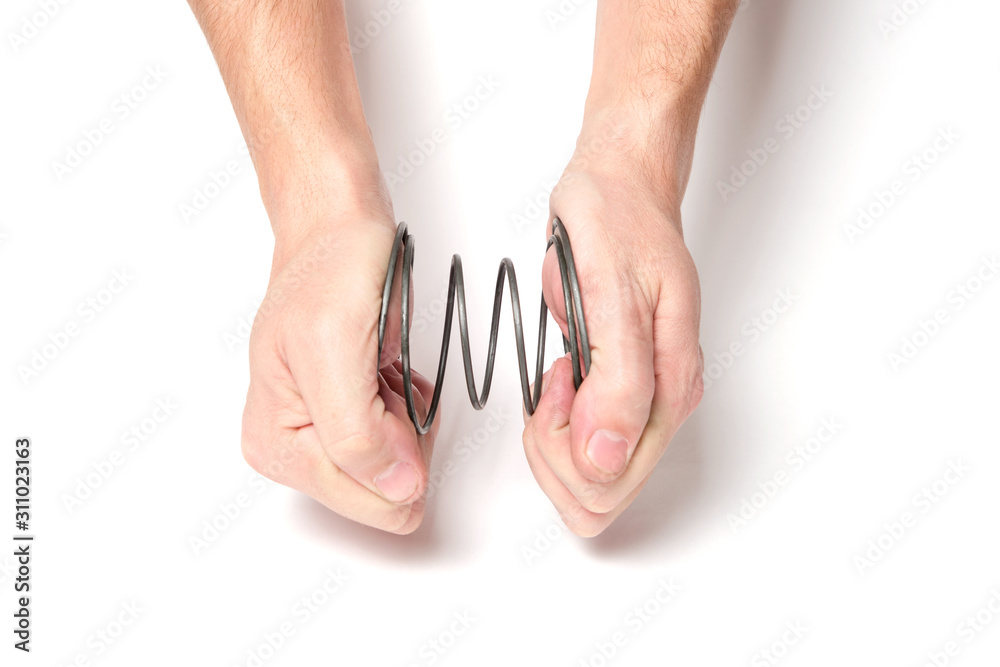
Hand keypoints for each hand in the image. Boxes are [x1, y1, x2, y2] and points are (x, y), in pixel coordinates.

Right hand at [240, 197, 437, 533]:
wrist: (339, 228)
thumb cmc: (327, 269)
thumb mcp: (334, 348)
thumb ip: (356, 432)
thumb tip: (394, 491)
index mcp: (273, 441)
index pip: (357, 498)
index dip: (396, 457)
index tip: (394, 403)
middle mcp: (291, 444)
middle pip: (378, 487)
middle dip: (401, 438)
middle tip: (385, 379)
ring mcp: (321, 428)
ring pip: (397, 465)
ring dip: (409, 417)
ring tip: (383, 366)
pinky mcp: (347, 411)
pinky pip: (404, 436)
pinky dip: (411, 404)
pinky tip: (388, 368)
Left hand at [523, 120, 704, 536]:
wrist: (622, 186)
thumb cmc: (618, 222)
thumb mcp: (610, 290)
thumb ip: (617, 381)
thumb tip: (609, 458)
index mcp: (670, 387)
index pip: (609, 480)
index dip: (564, 445)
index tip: (560, 379)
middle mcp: (664, 403)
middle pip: (600, 490)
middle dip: (555, 452)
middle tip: (553, 382)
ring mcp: (646, 398)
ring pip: (591, 475)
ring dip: (555, 439)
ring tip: (558, 375)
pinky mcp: (626, 388)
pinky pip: (586, 443)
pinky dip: (558, 422)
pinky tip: (563, 375)